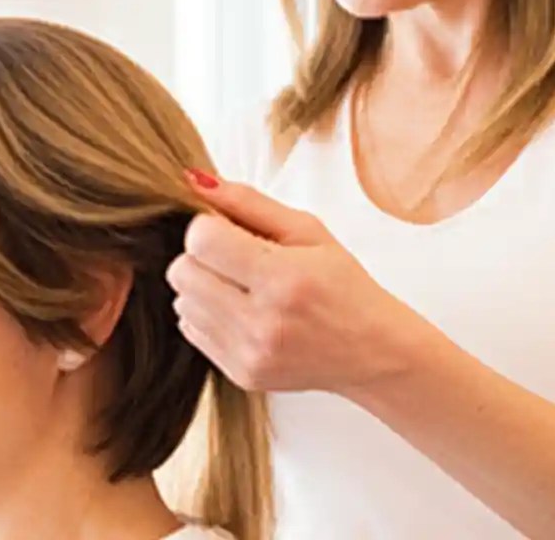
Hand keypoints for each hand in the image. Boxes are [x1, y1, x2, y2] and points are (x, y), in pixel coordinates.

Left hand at [167, 171, 437, 395]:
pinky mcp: (240, 373)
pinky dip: (207, 315)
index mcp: (283, 277)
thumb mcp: (307, 230)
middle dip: (200, 256)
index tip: (228, 230)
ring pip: (182, 302)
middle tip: (234, 258)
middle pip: (182, 272)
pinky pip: (190, 331)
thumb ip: (247, 201)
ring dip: (202, 287)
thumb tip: (194, 181)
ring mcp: (249, 353)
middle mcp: (262, 321)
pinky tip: (240, 311)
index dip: (207, 227)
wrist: (372, 351)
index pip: (200, 240)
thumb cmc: (342, 285)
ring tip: (241, 286)